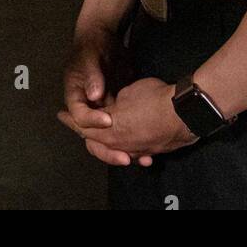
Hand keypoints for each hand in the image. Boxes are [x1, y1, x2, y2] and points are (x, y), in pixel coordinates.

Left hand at [58, 76, 195, 165]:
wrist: (185, 113)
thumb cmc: (152, 98)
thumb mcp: (127, 94)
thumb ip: (113, 104)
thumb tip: (113, 110)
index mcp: (109, 130)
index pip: (83, 126)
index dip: (71, 120)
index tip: (60, 115)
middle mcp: (120, 145)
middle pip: (96, 144)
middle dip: (86, 135)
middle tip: (78, 126)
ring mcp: (136, 151)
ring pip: (114, 149)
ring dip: (105, 143)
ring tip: (101, 134)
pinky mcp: (151, 151)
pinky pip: (132, 151)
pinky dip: (125, 147)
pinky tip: (127, 144)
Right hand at [59, 22, 131, 157]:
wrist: (102, 37)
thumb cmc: (91, 45)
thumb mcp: (89, 57)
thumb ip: (92, 76)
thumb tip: (95, 96)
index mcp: (74, 95)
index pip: (80, 117)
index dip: (93, 121)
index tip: (109, 121)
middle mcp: (87, 107)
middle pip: (92, 136)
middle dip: (109, 149)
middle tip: (126, 158)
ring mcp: (101, 110)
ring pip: (108, 137)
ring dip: (122, 149)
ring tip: (142, 159)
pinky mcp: (114, 109)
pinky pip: (120, 130)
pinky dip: (131, 141)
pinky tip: (148, 150)